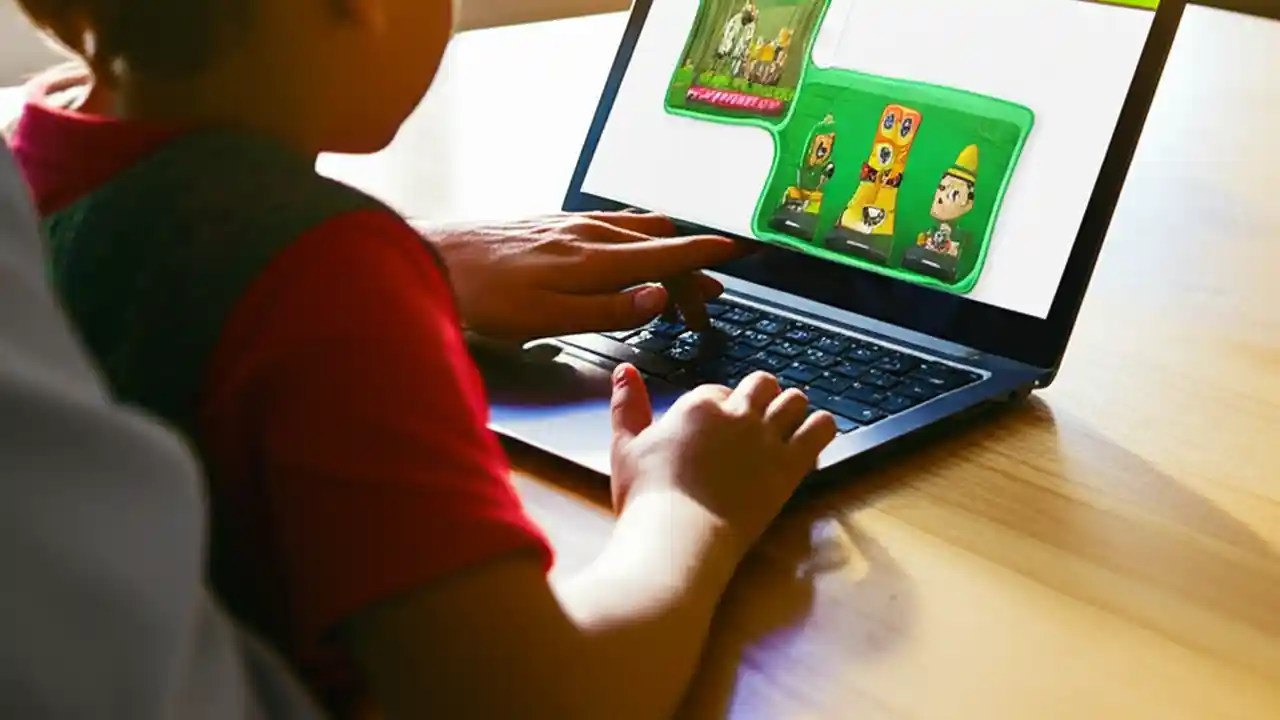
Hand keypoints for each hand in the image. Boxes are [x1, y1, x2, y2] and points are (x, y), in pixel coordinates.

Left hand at [416, 212, 749, 341]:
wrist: (432, 261)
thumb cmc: (485, 299)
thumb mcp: (549, 320)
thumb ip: (610, 309)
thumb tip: (660, 296)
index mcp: (594, 260)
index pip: (666, 253)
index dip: (705, 256)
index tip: (738, 253)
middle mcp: (587, 234)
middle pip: (659, 244)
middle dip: (690, 270)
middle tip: (705, 303)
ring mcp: (569, 224)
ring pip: (636, 229)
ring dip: (666, 251)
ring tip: (682, 272)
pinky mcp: (552, 223)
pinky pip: (611, 224)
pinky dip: (636, 237)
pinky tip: (631, 243)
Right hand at [608, 364, 837, 556]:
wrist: (677, 538)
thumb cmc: (648, 497)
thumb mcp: (626, 446)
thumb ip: (626, 404)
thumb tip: (625, 370)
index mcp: (698, 407)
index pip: (719, 390)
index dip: (720, 406)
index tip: (716, 429)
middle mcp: (736, 415)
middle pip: (762, 384)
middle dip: (760, 396)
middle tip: (754, 419)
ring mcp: (766, 439)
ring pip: (795, 400)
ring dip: (791, 408)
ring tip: (785, 425)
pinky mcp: (789, 466)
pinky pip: (821, 429)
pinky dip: (820, 427)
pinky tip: (812, 436)